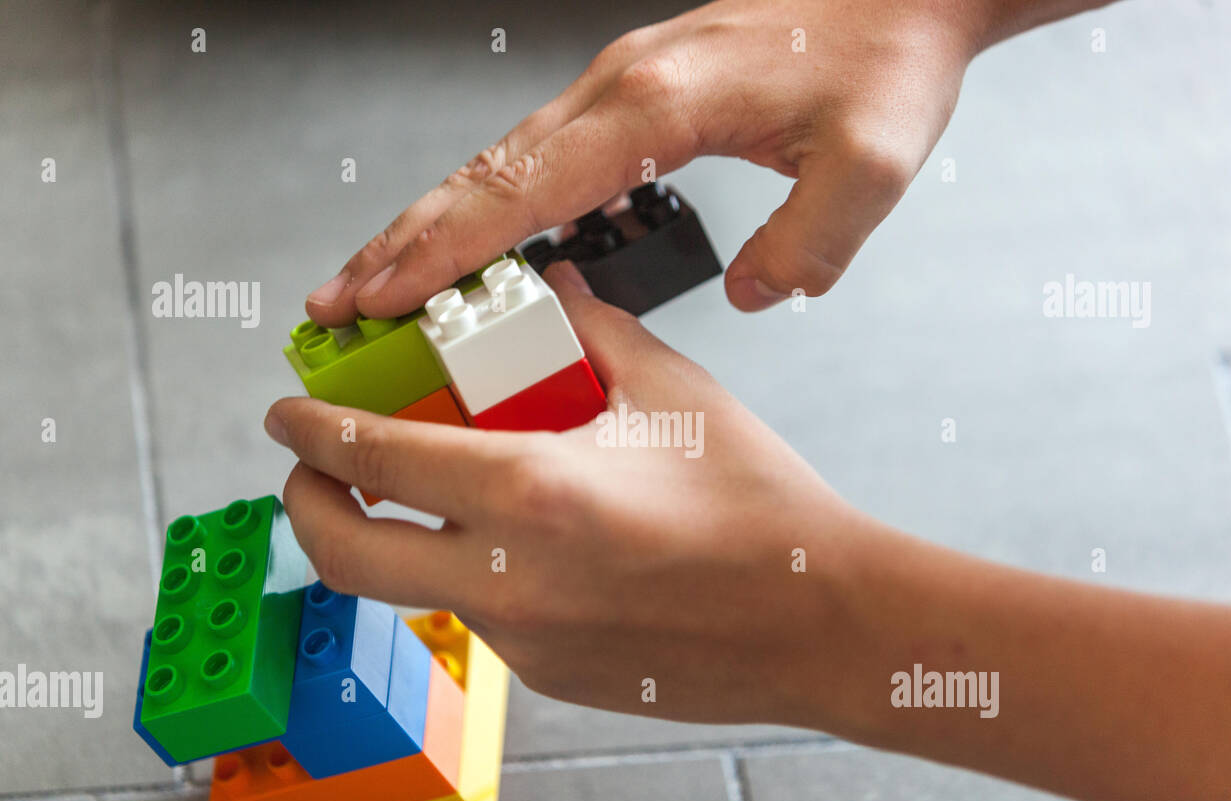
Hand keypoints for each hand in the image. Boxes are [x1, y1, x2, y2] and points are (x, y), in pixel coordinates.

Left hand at [271, 262, 876, 726]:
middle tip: (319, 471)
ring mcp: (522, 640)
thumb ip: (593, 333)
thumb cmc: (757, 506)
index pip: (371, 456)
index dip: (309, 430)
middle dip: (308, 504)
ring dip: (406, 535)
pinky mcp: (547, 676)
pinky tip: (541, 544)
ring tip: (457, 492)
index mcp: (528, 492)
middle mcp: (505, 578)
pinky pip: (482, 616)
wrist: (817, 621)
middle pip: (344, 553)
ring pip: (415, 585)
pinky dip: (479, 572)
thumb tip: (552, 293)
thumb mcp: (672, 392)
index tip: (287, 413)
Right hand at [305, 0, 1001, 320]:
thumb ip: (805, 248)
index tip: (379, 297)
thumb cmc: (885, 60)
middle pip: (481, 174)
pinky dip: (489, 203)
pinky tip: (474, 241)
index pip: (521, 191)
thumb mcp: (871, 167)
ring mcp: (620, 87)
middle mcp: (618, 89)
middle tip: (336, 302)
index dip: (442, 252)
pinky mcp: (635, 95)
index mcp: (655, 106)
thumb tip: (748, 298)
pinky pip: (539, 156)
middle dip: (402, 244)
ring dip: (433, 223)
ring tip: (379, 281)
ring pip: (499, 162)